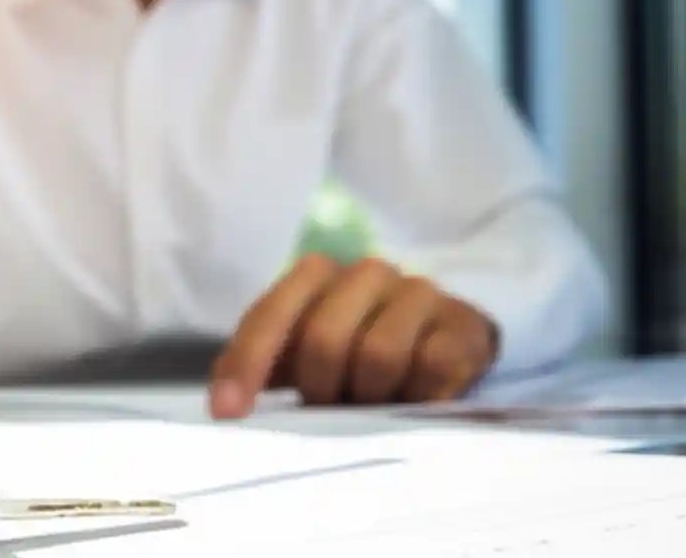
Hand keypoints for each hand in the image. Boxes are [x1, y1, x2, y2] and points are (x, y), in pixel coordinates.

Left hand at [209, 255, 498, 417]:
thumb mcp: (301, 358)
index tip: (229, 414)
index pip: (269, 316)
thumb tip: (224, 406)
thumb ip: (262, 368)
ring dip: (370, 396)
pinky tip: (415, 400)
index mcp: (314, 275)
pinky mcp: (461, 323)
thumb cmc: (357, 354)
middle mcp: (365, 272)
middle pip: (324, 340)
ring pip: (379, 356)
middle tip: (329, 409)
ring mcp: (417, 292)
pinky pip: (431, 367)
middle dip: (320, 389)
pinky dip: (417, 396)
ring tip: (373, 403)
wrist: (444, 346)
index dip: (246, 365)